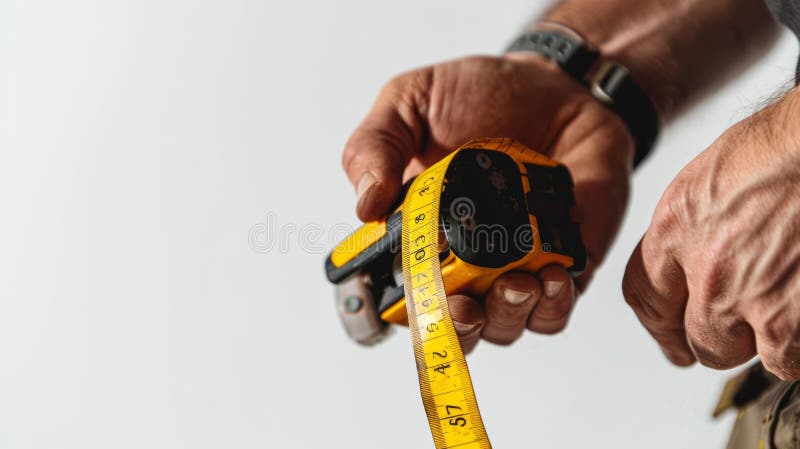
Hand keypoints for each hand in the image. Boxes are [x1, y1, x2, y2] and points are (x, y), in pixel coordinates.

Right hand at [343, 54, 633, 351]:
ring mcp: (516, 265)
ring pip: (506, 326)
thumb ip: (375, 144)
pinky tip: (552, 275)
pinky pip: (557, 308)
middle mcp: (464, 259)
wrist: (556, 82)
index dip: (403, 310)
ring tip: (516, 283)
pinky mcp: (565, 263)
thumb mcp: (410, 101)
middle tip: (464, 306)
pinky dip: (553, 305)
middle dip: (458, 329)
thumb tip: (364, 205)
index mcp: (418, 231)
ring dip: (507, 316)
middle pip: (454, 327)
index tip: (412, 300)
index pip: (401, 292)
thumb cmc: (477, 94)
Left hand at [622, 88, 799, 378]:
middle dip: (710, 336)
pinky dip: (794, 349)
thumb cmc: (783, 147)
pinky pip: (785, 361)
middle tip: (730, 332)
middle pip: (690, 335)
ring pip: (733, 353)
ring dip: (757, 342)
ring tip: (779, 313)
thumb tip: (691, 263)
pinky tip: (799, 317)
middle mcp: (705, 268)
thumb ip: (691, 227)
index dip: (658, 322)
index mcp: (676, 226)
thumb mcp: (711, 177)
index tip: (671, 333)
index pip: (644, 295)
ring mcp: (751, 298)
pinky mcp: (793, 321)